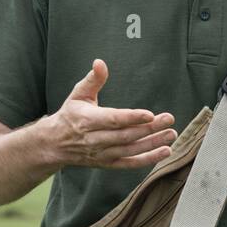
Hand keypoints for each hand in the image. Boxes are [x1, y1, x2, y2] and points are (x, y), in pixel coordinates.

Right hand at [42, 59, 177, 168]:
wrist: (54, 144)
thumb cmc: (70, 115)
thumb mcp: (78, 94)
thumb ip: (93, 80)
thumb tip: (100, 62)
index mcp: (86, 120)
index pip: (113, 120)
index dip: (132, 118)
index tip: (150, 114)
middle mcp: (94, 140)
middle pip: (125, 135)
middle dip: (149, 128)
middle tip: (169, 119)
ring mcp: (101, 154)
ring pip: (130, 150)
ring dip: (153, 143)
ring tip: (171, 134)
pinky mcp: (107, 163)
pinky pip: (130, 163)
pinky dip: (148, 159)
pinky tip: (165, 151)